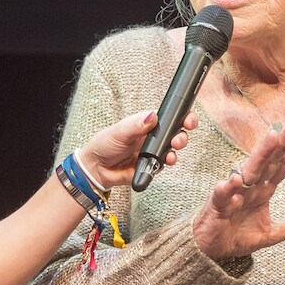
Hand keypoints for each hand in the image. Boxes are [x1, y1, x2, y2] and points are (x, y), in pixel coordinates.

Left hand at [79, 110, 197, 188]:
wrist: (95, 168)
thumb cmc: (104, 144)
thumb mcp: (119, 131)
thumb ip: (137, 125)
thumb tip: (152, 116)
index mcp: (144, 123)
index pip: (167, 117)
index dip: (180, 117)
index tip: (188, 119)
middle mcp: (151, 137)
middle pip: (174, 133)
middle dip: (181, 135)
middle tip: (179, 139)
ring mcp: (151, 151)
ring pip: (171, 149)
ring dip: (176, 150)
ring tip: (172, 153)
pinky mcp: (150, 166)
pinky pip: (163, 165)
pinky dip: (166, 164)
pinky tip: (164, 162)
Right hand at [193, 125, 284, 259]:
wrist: (212, 249)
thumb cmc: (238, 235)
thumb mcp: (271, 234)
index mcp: (263, 190)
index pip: (280, 167)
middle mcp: (250, 187)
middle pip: (266, 163)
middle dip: (278, 146)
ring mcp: (233, 193)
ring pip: (247, 171)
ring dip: (259, 156)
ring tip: (271, 140)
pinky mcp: (217, 205)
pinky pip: (223, 195)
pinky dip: (228, 188)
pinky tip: (236, 181)